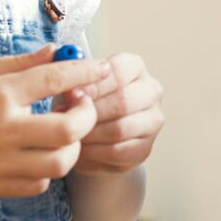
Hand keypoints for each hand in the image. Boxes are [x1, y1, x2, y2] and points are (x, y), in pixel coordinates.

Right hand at [0, 45, 107, 196]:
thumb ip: (21, 62)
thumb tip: (57, 51)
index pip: (55, 79)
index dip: (84, 71)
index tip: (99, 68)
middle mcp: (3, 131)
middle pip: (69, 129)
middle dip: (87, 114)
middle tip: (81, 104)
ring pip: (60, 163)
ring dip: (72, 145)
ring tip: (64, 132)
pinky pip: (40, 184)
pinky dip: (49, 169)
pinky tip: (42, 152)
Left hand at [73, 52, 163, 174]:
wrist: (94, 134)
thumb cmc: (85, 103)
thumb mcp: (76, 86)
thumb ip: (73, 83)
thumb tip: (69, 91)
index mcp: (135, 67)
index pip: (119, 71)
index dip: (93, 85)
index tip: (71, 95)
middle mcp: (151, 90)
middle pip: (123, 101)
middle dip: (91, 112)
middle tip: (68, 119)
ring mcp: (152, 120)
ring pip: (120, 129)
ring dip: (90, 134)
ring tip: (71, 135)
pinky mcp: (145, 147)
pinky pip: (117, 152)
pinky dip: (94, 153)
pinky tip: (81, 149)